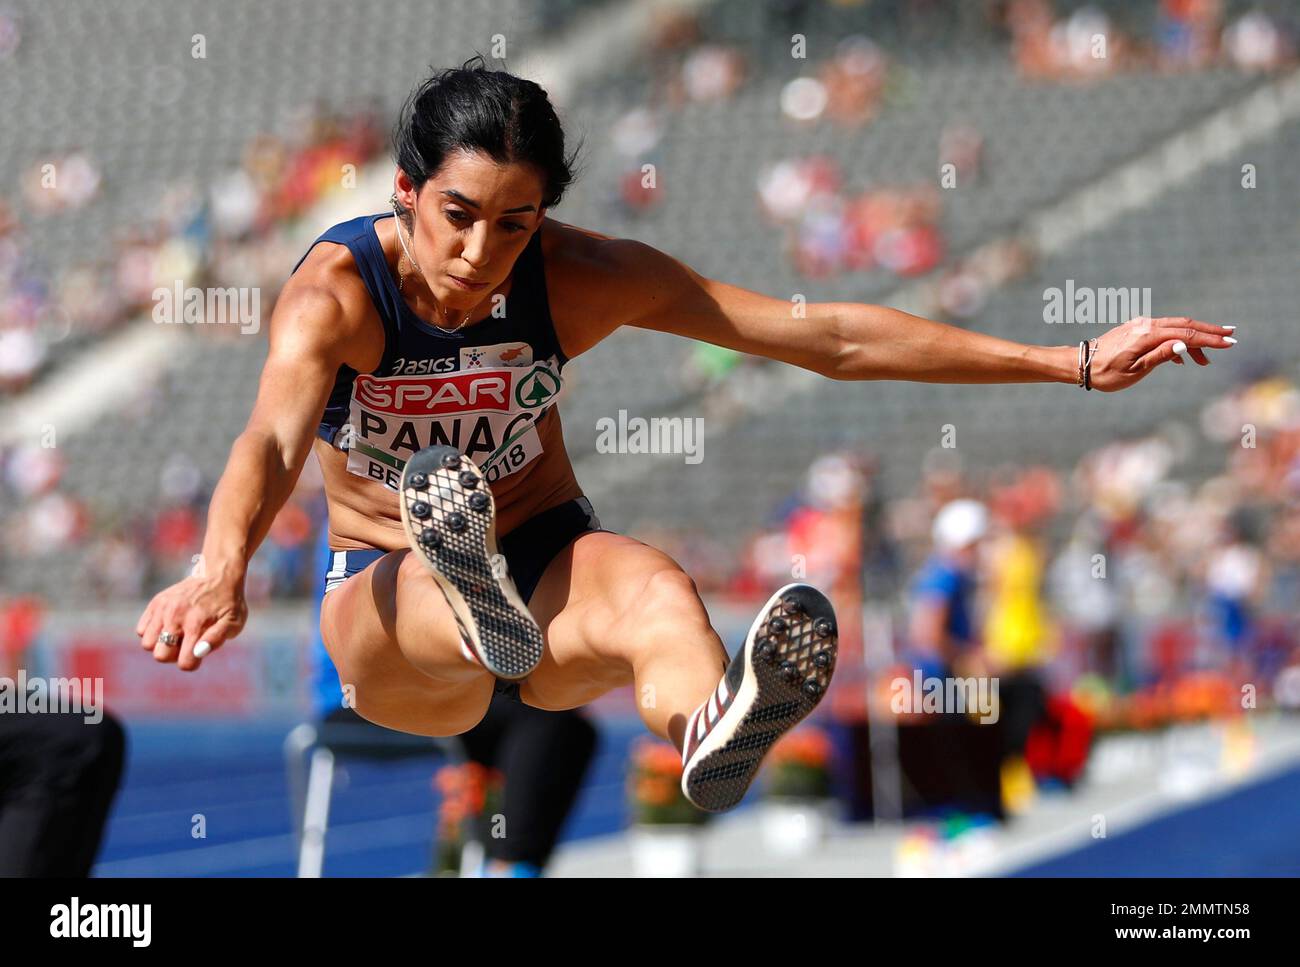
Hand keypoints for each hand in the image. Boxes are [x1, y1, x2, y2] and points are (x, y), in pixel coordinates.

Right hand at [135, 570, 247, 671]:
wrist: (218, 573)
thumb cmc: (229, 602)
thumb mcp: (233, 622)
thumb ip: (216, 639)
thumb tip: (197, 653)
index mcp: (196, 625)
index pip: (184, 662)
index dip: (192, 662)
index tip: (198, 651)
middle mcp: (175, 617)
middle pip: (160, 655)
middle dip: (173, 655)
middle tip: (186, 642)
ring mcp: (163, 609)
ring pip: (147, 643)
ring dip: (160, 644)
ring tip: (176, 633)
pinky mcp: (155, 603)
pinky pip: (141, 629)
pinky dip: (152, 632)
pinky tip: (168, 625)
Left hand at [1088, 316, 1235, 391]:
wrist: (1081, 364)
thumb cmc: (1106, 372)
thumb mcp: (1135, 370)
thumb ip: (1160, 356)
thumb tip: (1183, 345)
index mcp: (1147, 335)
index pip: (1186, 335)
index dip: (1209, 339)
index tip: (1229, 343)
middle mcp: (1146, 325)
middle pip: (1185, 325)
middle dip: (1209, 331)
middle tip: (1231, 335)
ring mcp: (1141, 325)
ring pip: (1176, 328)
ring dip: (1194, 339)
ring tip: (1207, 357)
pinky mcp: (1137, 329)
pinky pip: (1164, 331)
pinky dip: (1178, 341)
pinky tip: (1183, 358)